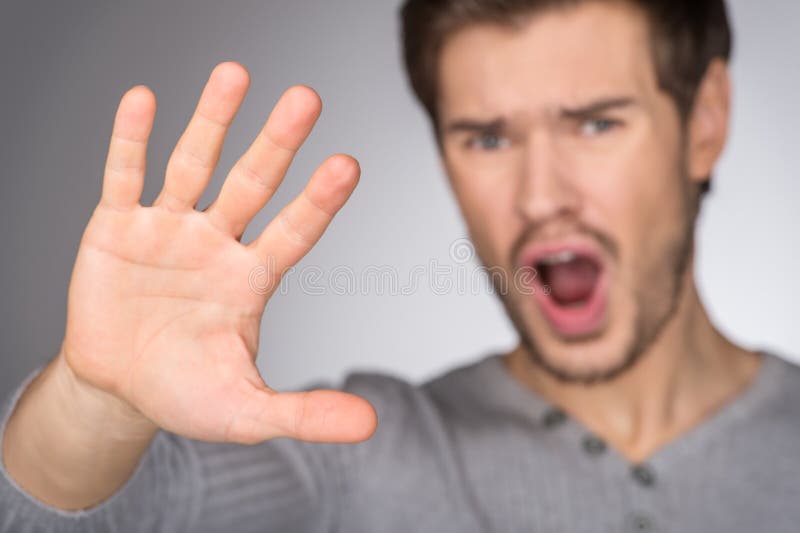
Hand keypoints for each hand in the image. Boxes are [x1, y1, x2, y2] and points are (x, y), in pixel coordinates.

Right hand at [60, 62, 376, 444]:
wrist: (118, 388)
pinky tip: (142, 101)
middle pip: (251, 183)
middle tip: (307, 99)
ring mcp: (168, 230)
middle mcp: (216, 242)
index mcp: (251, 279)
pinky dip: (131, 142)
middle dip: (276, 143)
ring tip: (236, 74)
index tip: (349, 165)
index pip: (294, 232)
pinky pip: (124, 178)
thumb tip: (370, 425)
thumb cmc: (185, 393)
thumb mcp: (245, 411)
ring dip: (212, 121)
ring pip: (194, 165)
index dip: (318, 201)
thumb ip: (304, 414)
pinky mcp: (116, 228)